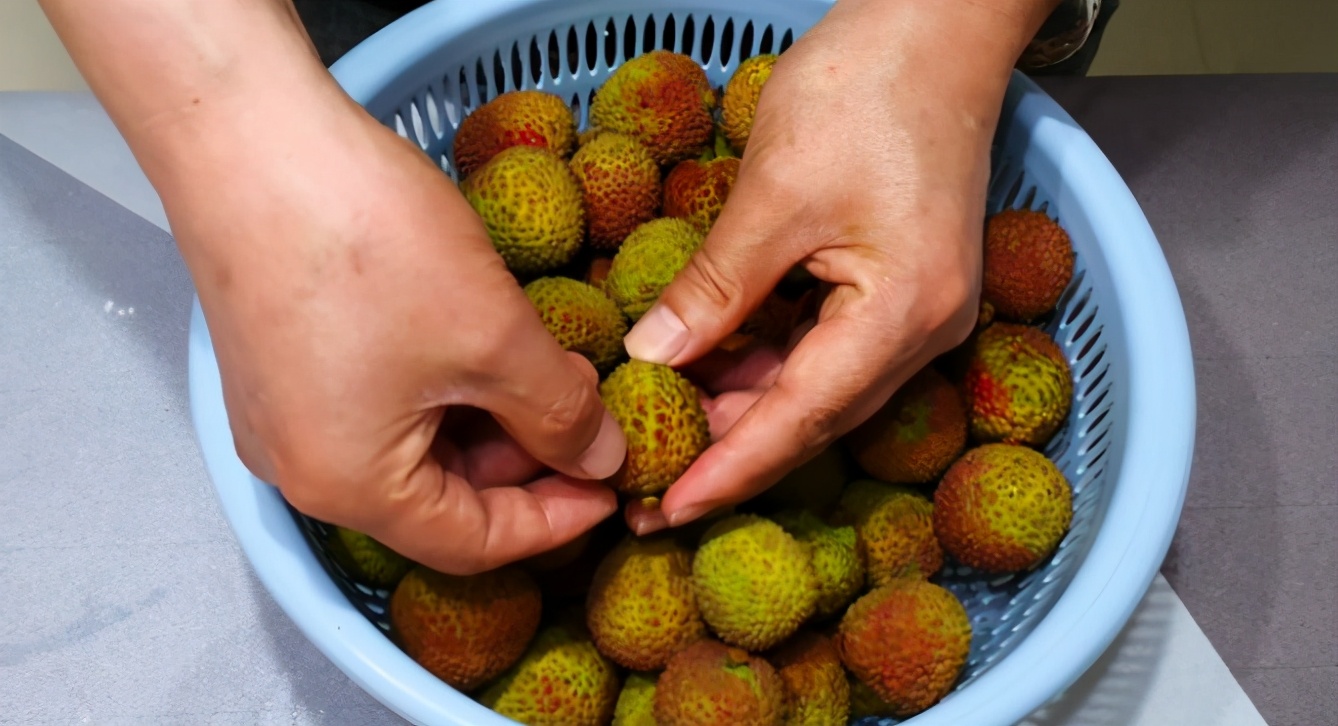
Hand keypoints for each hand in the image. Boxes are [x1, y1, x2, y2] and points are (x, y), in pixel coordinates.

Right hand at [39, 0, 625, 573]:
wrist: (249, 135)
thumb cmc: (368, 245)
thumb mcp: (493, 338)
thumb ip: (559, 413)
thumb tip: (602, 459)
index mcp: (349, 487)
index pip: (473, 544)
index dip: (556, 522)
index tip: (614, 490)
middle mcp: (301, 469)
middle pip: (438, 499)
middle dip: (524, 464)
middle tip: (590, 419)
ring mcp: (281, 414)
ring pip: (410, 447)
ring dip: (486, 421)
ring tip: (548, 372)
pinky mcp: (278, 361)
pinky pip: (375, 404)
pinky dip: (441, 389)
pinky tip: (484, 343)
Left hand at [624, 0, 1056, 531]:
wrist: (935, 24)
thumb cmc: (868, 89)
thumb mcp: (775, 194)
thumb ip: (715, 288)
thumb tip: (652, 360)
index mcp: (903, 313)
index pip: (802, 417)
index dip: (731, 469)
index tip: (667, 510)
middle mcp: (922, 329)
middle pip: (813, 416)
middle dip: (729, 453)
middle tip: (648, 491)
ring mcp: (915, 309)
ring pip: (815, 385)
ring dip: (741, 409)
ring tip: (664, 436)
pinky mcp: (895, 285)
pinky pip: (823, 347)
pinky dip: (763, 363)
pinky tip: (707, 371)